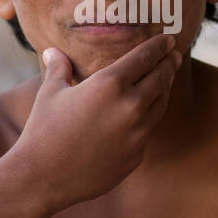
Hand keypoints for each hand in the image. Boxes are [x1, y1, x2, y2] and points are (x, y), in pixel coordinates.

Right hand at [11, 32, 182, 212]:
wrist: (44, 178)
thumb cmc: (43, 131)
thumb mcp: (49, 93)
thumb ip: (58, 67)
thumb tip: (53, 50)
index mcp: (109, 84)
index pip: (144, 57)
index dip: (159, 46)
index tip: (168, 39)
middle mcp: (130, 106)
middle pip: (160, 79)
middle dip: (169, 64)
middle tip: (175, 55)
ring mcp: (137, 133)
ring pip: (160, 105)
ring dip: (164, 89)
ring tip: (166, 80)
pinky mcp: (136, 155)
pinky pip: (147, 130)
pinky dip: (148, 118)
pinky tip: (145, 113)